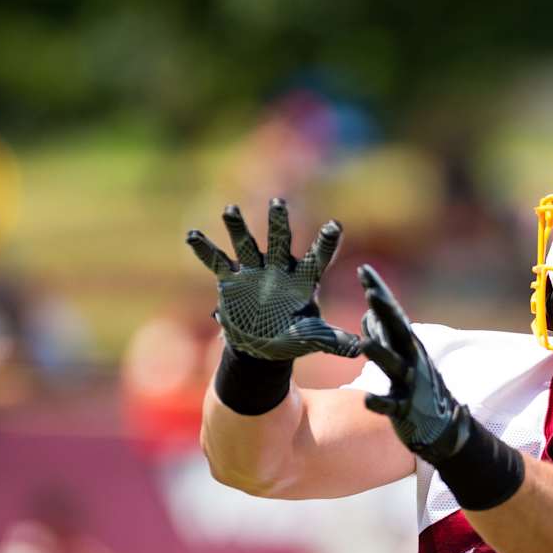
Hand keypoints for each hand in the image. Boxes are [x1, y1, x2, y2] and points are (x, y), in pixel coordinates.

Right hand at [186, 198, 359, 360]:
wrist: (261, 346)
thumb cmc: (292, 338)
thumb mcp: (313, 339)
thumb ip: (334, 340)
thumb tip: (360, 349)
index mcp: (303, 280)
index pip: (317, 258)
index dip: (325, 243)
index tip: (335, 226)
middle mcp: (279, 269)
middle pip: (280, 241)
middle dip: (279, 224)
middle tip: (278, 203)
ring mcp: (253, 271)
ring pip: (246, 244)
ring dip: (238, 228)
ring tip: (230, 209)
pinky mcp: (231, 280)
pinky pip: (217, 262)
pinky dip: (205, 250)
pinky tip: (193, 235)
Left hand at [356, 264, 469, 459]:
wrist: (445, 428)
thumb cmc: (420, 389)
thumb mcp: (403, 359)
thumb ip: (384, 337)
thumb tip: (367, 315)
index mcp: (408, 347)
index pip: (392, 313)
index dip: (379, 292)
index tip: (363, 269)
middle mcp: (412, 361)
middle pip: (397, 332)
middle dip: (385, 311)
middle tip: (369, 291)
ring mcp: (410, 385)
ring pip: (394, 367)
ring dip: (381, 354)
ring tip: (364, 342)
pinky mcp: (406, 410)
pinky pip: (392, 406)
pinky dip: (380, 403)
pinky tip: (367, 400)